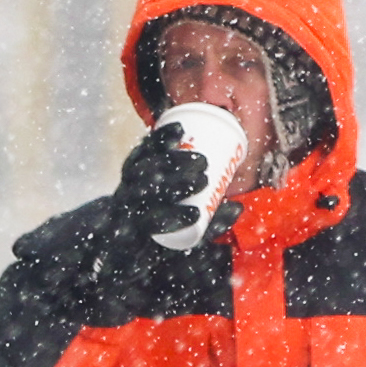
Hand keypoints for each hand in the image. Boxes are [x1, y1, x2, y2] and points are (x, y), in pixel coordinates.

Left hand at [113, 121, 207, 241]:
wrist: (140, 214)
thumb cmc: (172, 229)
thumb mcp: (190, 236)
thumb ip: (214, 226)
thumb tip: (238, 208)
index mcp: (137, 226)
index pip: (150, 222)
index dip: (172, 218)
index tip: (196, 214)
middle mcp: (127, 201)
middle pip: (147, 190)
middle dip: (176, 184)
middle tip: (204, 180)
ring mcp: (129, 180)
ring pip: (145, 166)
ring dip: (174, 160)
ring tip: (202, 160)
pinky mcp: (134, 159)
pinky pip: (145, 145)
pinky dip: (162, 137)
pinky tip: (181, 130)